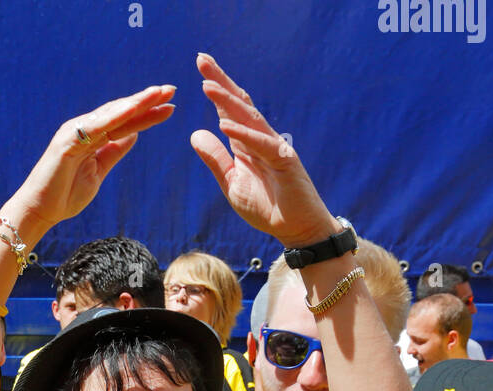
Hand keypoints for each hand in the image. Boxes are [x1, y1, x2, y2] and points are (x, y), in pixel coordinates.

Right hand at [0, 85, 176, 240]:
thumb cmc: (65, 194)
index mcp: (93, 137)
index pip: (125, 122)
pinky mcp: (67, 142)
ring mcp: (75, 133)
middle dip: (146, 101)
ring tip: (157, 94)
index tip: (170, 106)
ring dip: (134, 103)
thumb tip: (133, 134)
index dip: (147, 114)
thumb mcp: (99, 172)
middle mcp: (85, 129)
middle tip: (171, 89)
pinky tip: (132, 108)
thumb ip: (114, 152)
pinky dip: (114, 116)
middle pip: (120, 112)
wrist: (40, 211)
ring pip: (110, 114)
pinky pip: (95, 126)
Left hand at [190, 53, 337, 248]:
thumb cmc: (267, 207)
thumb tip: (195, 133)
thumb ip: (216, 159)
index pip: (229, 110)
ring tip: (207, 86)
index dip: (216, 89)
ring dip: (228, 102)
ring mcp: (275, 147)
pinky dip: (244, 134)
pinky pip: (262, 145)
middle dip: (221, 81)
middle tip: (201, 59)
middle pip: (239, 104)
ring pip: (250, 119)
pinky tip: (225, 124)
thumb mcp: (232, 183)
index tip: (199, 68)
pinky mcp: (285, 161)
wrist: (297, 229)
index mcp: (247, 143)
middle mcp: (261, 139)